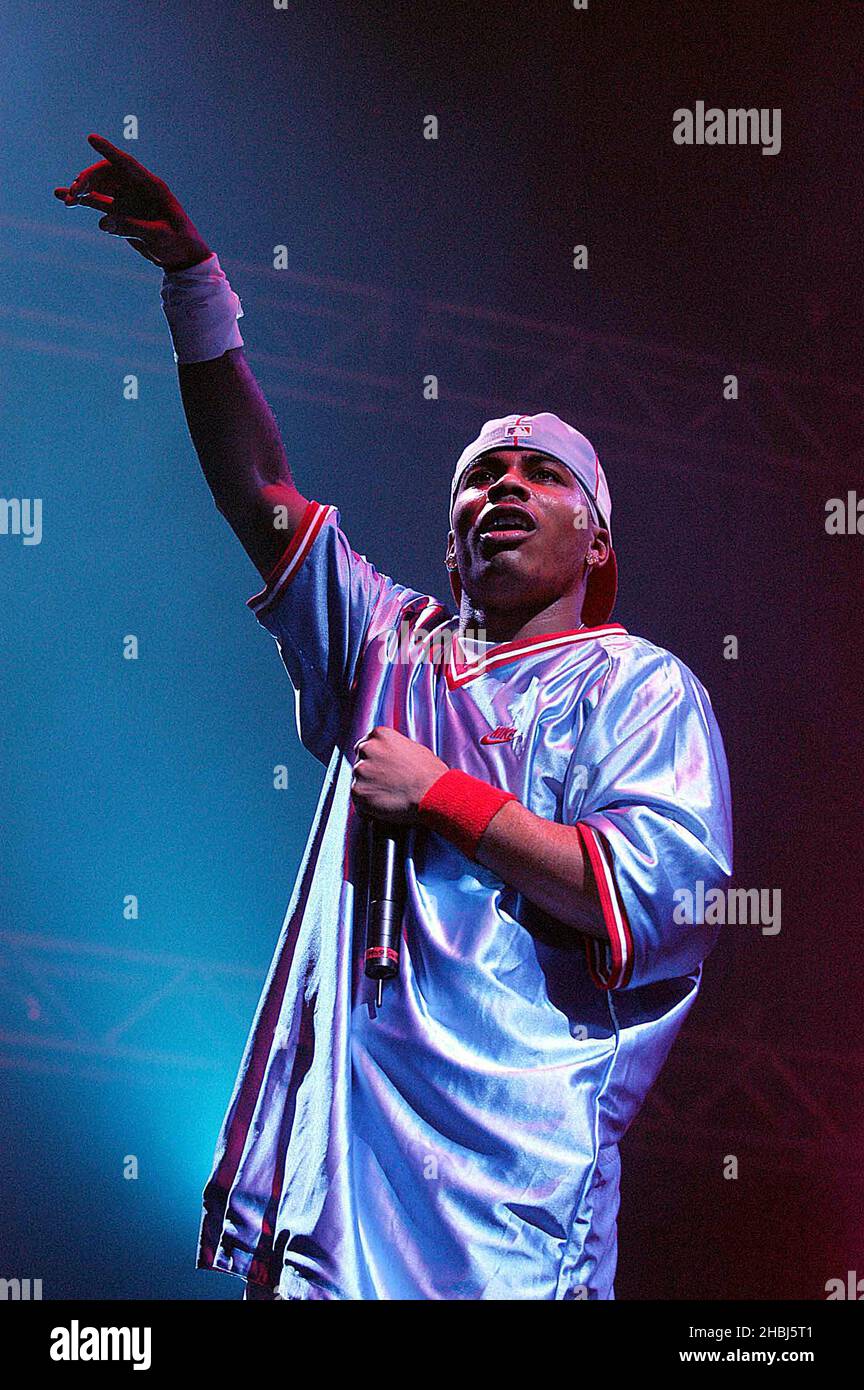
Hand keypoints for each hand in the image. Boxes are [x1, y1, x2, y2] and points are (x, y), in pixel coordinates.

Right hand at [54, 133, 212, 270]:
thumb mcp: (159, 237)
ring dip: (81, 190)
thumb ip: (132, 228)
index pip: (127, 164)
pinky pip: (97, 202)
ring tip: (66, 198)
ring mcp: (127, 199)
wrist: (181, 258)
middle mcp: (137, 188)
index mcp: (152, 187)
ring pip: (99, 186)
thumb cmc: (178, 243)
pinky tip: (63, 199)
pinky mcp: (120, 213)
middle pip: (107, 174)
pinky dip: (82, 201)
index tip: (91, 138)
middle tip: (76, 191)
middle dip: (88, 179)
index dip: (109, 151)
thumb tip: (102, 223)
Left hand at [351, 727, 448, 824]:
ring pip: (358, 781)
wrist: (433, 793)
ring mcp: (360, 770)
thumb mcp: (413, 749)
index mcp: (380, 734)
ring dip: (369, 790)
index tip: (381, 769)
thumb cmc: (430, 774)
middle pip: (359, 762)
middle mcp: (367, 748)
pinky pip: (358, 800)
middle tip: (385, 785)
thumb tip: (389, 758)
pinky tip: (384, 807)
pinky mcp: (358, 790)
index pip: (365, 745)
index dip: (374, 760)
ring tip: (389, 797)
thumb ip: (393, 750)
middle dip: (369, 773)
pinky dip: (368, 807)